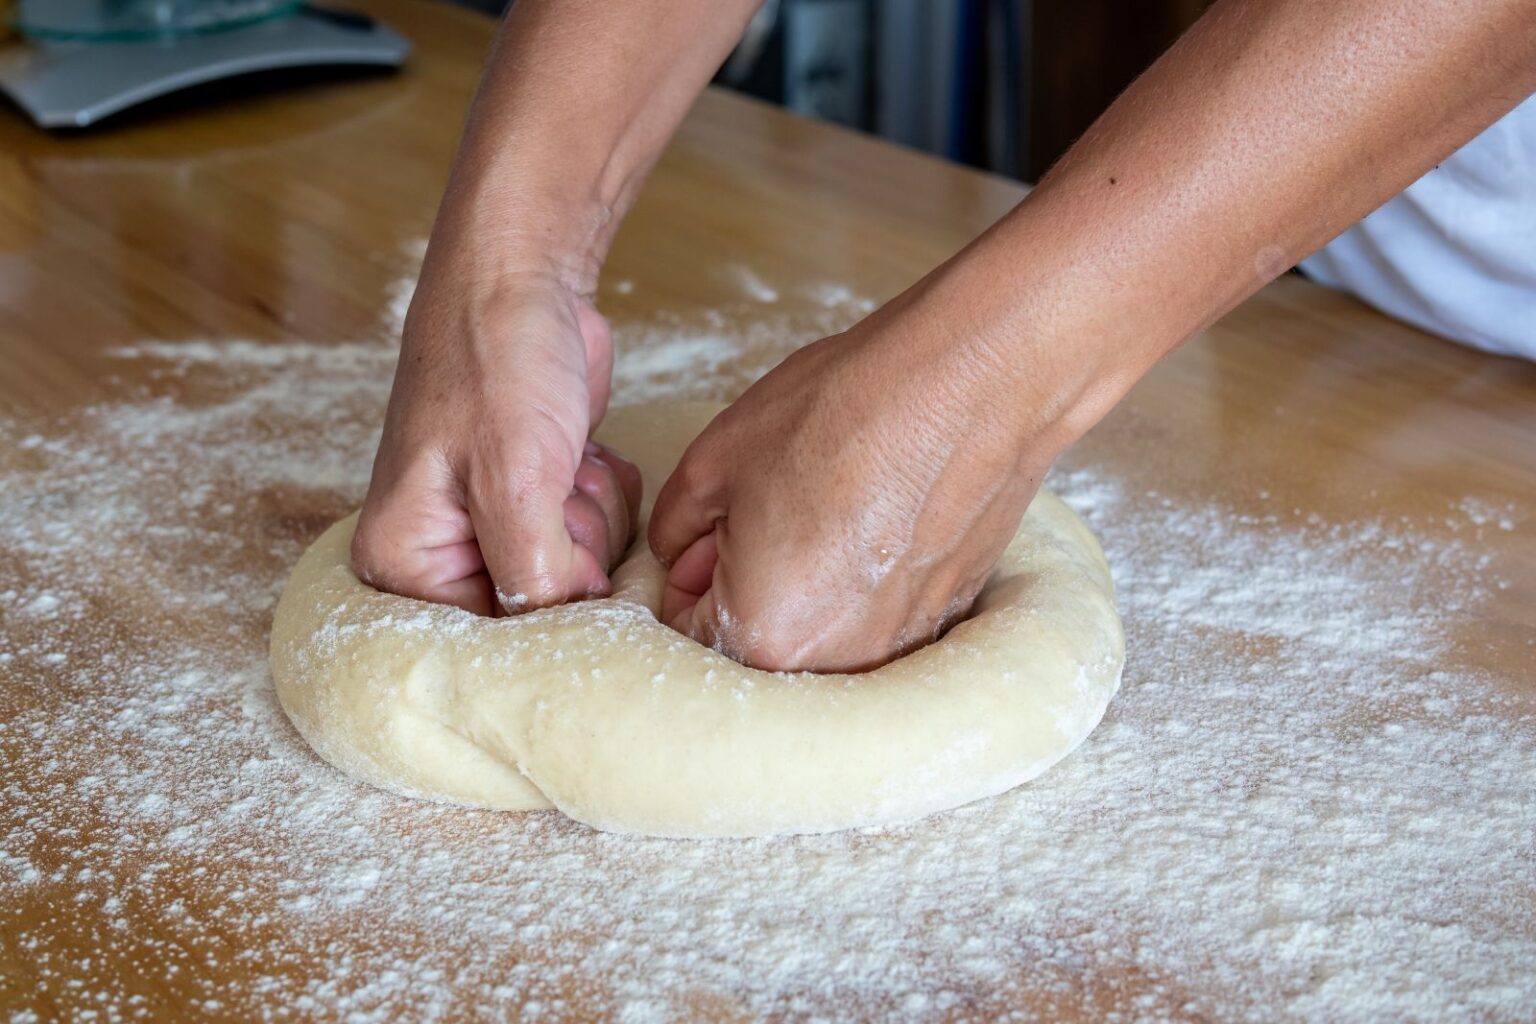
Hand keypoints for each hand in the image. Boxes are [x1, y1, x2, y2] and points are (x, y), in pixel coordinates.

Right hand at [352, 267, 640, 615]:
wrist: (521, 277)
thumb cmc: (496, 362)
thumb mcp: (513, 478)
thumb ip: (534, 571)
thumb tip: (572, 619)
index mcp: (404, 563)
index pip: (494, 637)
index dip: (549, 597)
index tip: (559, 534)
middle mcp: (443, 554)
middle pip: (545, 606)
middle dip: (574, 543)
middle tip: (552, 479)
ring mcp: (494, 525)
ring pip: (582, 571)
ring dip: (594, 510)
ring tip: (560, 455)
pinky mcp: (540, 499)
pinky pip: (600, 532)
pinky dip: (604, 488)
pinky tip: (576, 448)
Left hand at [647, 298, 1099, 672]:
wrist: (969, 386)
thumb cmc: (840, 416)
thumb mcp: (713, 460)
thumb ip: (675, 528)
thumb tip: (680, 557)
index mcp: (763, 635)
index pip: (689, 630)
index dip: (691, 569)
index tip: (714, 526)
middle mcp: (835, 663)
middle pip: (762, 641)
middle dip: (752, 584)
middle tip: (778, 506)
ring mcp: (899, 644)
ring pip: (825, 632)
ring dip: (816, 587)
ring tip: (837, 506)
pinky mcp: (946, 616)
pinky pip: (882, 614)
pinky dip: (871, 580)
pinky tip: (884, 517)